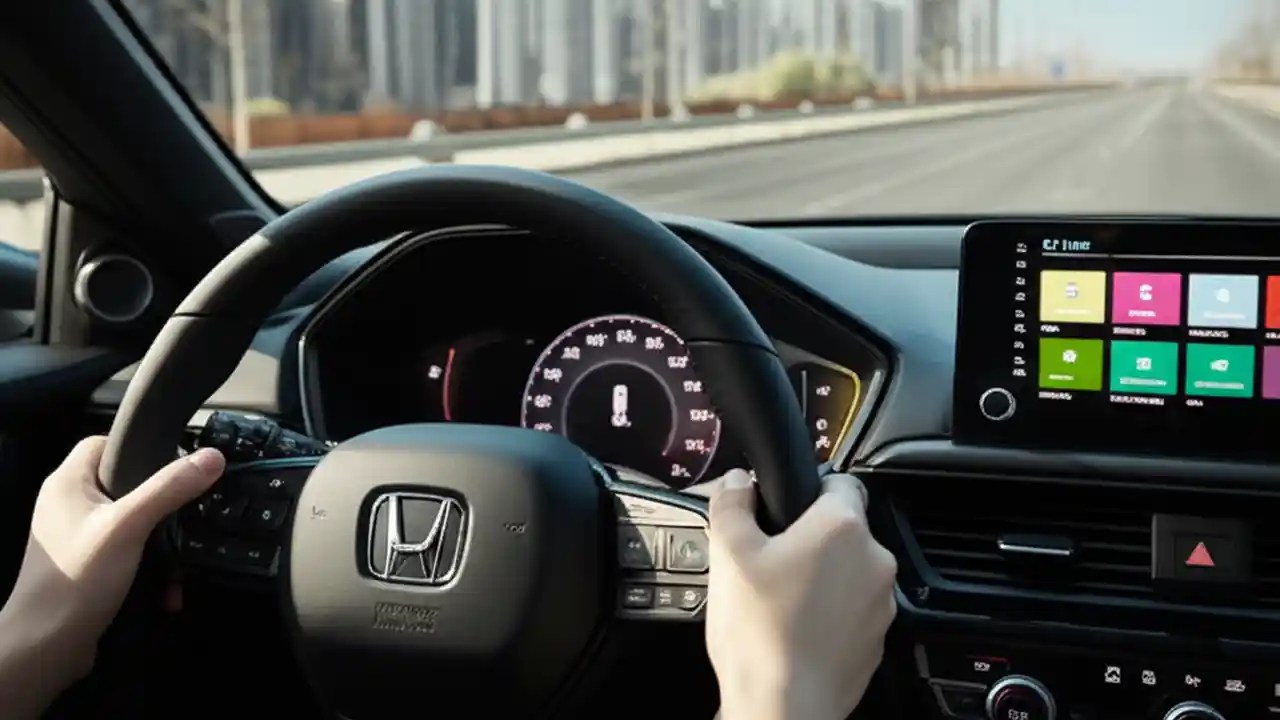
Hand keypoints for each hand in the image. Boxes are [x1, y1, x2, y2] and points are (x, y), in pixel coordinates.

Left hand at [0, 437, 223, 718]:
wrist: (47, 646)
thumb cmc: (78, 578)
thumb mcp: (130, 525)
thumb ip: (170, 488)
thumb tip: (212, 457)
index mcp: (67, 483)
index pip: (104, 442)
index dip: (139, 447)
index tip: (174, 463)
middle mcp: (67, 504)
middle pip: (123, 482)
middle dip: (160, 503)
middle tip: (183, 513)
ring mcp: (75, 536)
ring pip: (130, 521)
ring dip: (159, 542)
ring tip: (177, 560)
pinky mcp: (86, 565)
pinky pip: (126, 552)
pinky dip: (148, 567)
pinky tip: (164, 588)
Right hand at [706, 470, 896, 719]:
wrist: (783, 708)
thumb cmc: (758, 631)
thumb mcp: (728, 554)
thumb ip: (732, 505)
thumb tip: (737, 482)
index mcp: (842, 526)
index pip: (841, 481)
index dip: (811, 489)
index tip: (786, 510)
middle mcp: (874, 560)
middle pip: (843, 531)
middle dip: (810, 541)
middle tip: (770, 562)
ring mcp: (881, 604)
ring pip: (848, 573)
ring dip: (822, 579)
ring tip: (779, 602)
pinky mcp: (877, 640)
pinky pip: (852, 611)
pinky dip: (829, 614)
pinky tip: (795, 630)